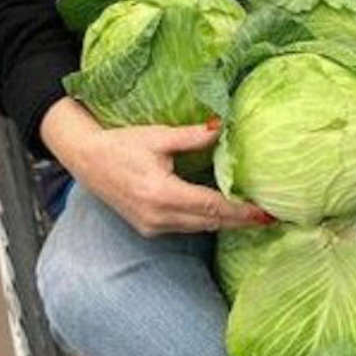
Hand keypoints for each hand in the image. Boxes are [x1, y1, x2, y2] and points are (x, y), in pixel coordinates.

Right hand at [41, 98, 272, 237]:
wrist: (85, 160)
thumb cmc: (120, 144)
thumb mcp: (157, 136)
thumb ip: (192, 136)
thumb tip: (224, 127)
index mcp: (162, 193)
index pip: (212, 206)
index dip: (241, 211)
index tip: (266, 213)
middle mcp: (158, 216)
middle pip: (210, 222)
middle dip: (240, 221)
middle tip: (270, 216)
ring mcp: (152, 226)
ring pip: (199, 228)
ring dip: (225, 223)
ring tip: (252, 216)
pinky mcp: (148, 228)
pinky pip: (186, 227)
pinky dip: (205, 221)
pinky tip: (221, 213)